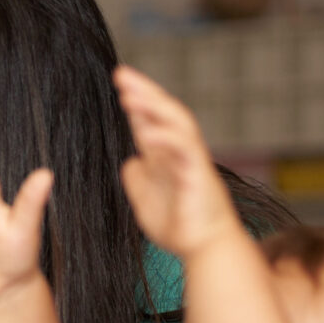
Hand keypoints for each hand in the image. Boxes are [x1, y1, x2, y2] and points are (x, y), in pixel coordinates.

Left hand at [113, 65, 242, 258]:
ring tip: (130, 95)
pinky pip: (184, 150)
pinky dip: (165, 139)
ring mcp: (191, 160)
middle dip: (144, 91)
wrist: (204, 248)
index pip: (150, 120)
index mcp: (165, 157)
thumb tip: (130, 161)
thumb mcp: (145, 202)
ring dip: (154, 107)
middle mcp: (180, 152)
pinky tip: (145, 133)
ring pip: (177, 123)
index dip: (136, 101)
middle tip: (121, 74)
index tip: (119, 82)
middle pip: (164, 112)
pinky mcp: (199, 174)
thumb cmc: (180, 226)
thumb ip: (137, 180)